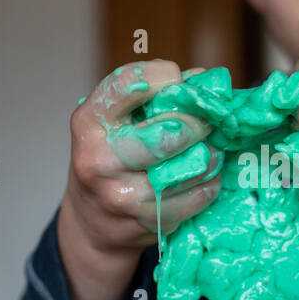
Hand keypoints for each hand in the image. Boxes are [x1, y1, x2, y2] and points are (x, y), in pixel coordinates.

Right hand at [64, 60, 222, 258]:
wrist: (90, 222)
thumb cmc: (109, 159)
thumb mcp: (113, 122)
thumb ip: (151, 96)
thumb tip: (203, 79)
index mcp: (89, 123)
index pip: (127, 85)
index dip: (162, 76)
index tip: (176, 78)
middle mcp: (100, 159)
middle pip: (168, 133)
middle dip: (198, 122)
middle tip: (209, 119)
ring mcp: (122, 195)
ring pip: (190, 166)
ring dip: (209, 154)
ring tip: (208, 148)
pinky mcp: (146, 221)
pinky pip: (196, 195)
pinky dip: (209, 182)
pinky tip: (203, 175)